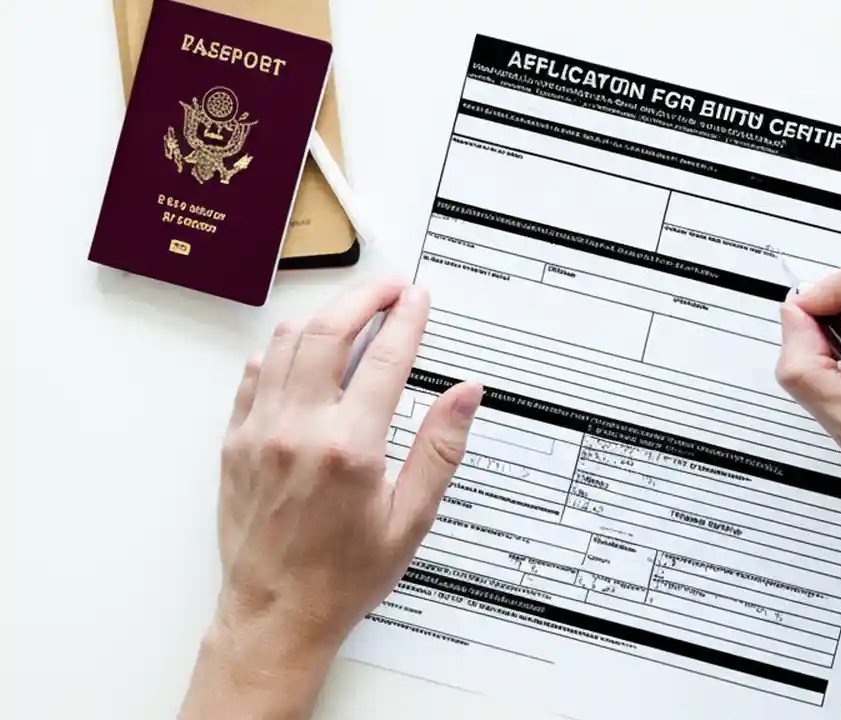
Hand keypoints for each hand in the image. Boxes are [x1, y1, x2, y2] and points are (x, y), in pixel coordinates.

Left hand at [180, 281, 482, 718]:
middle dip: (362, 298)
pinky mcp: (235, 443)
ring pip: (284, 344)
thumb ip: (440, 449)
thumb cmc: (343, 577)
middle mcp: (298, 431)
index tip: (418, 299)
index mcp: (349, 449)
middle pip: (327, 332)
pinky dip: (279, 350)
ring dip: (320, 317)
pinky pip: (253, 375)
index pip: (383, 358)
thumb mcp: (411, 519)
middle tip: (388, 289)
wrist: (276, 615)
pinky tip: (299, 351)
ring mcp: (259, 433)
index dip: (406, 319)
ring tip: (349, 312)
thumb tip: (465, 394)